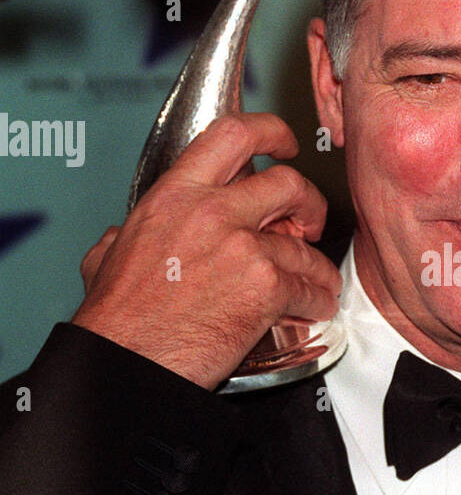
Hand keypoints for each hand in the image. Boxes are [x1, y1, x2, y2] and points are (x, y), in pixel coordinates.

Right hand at [73, 113, 341, 389]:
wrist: (128, 364)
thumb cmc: (118, 320)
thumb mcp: (108, 257)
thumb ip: (124, 235)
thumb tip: (122, 235)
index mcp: (175, 195)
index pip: (234, 135)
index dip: (271, 131)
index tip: (285, 143)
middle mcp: (211, 212)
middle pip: (288, 182)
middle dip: (308, 202)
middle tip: (308, 221)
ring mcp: (242, 247)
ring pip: (304, 245)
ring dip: (315, 267)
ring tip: (314, 282)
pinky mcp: (265, 287)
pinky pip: (309, 286)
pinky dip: (317, 299)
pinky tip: (311, 307)